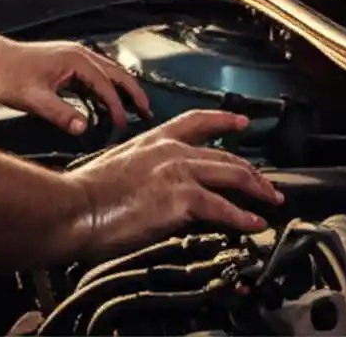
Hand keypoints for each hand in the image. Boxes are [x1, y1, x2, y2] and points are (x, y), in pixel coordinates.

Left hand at [0, 38, 150, 133]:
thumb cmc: (8, 75)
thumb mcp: (33, 98)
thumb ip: (60, 113)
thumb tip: (84, 127)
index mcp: (76, 60)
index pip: (106, 86)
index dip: (117, 107)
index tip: (122, 126)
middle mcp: (79, 55)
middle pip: (116, 74)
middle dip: (133, 93)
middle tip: (147, 111)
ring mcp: (74, 58)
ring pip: (108, 73)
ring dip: (122, 90)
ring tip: (133, 108)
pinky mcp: (67, 64)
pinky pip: (95, 76)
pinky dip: (106, 89)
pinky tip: (105, 103)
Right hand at [63, 110, 283, 260]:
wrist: (74, 208)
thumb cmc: (85, 196)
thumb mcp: (119, 168)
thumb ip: (146, 171)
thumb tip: (160, 188)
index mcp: (153, 141)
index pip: (197, 121)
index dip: (224, 121)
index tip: (242, 122)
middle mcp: (170, 151)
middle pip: (224, 155)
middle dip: (252, 171)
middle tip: (266, 183)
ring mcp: (178, 173)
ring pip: (232, 175)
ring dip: (257, 190)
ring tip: (270, 201)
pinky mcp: (181, 198)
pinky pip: (223, 208)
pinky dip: (243, 217)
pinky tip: (254, 223)